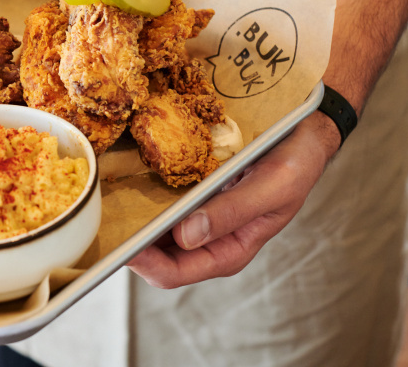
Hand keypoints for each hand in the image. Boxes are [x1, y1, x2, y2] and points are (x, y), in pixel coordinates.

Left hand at [126, 111, 339, 287]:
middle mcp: (209, 240)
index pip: (175, 273)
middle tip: (103, 222)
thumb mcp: (272, 187)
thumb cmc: (296, 163)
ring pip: (154, 231)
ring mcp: (198, 217)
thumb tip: (186, 237)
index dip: (144, 264)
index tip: (123, 244)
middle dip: (129, 244)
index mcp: (229, 250)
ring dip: (133, 222)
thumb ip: (231, 213)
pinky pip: (161, 204)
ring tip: (108, 204)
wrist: (304, 134)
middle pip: (156, 257)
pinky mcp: (193, 195)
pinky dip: (144, 199)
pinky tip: (128, 182)